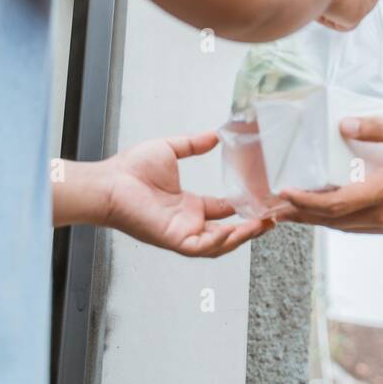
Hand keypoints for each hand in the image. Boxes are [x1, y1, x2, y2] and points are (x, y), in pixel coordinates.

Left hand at [104, 131, 273, 256]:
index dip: (243, 208)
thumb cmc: (129, 169)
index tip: (261, 199)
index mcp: (187, 206)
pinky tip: (238, 229)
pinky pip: (204, 248)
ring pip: (220, 244)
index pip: (222, 212)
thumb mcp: (169, 150)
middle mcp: (188, 222)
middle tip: (272, 218)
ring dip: (243, 236)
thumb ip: (193, 145)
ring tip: (264, 224)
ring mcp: (182, 233)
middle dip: (251, 228)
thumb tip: (214, 136)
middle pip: (227, 232)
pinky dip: (223, 241)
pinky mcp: (175, 239)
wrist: (110, 182)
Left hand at [272, 117, 382, 233]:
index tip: (285, 194)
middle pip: (334, 221)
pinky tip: (329, 213)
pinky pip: (360, 228)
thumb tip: (344, 126)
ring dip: (318, 221)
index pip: (335, 203)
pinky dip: (339, 221)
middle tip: (275, 209)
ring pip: (345, 227)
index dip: (306, 202)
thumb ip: (378, 129)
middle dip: (302, 216)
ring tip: (294, 212)